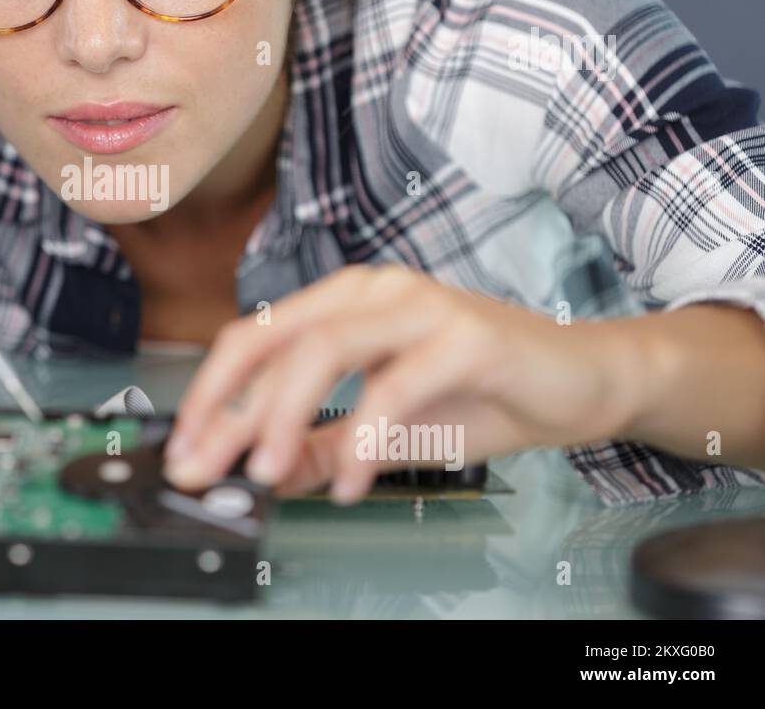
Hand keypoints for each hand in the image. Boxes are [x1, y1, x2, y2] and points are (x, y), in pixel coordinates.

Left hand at [164, 264, 642, 502]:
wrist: (587, 380)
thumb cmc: (488, 394)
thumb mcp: (390, 432)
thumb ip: (327, 447)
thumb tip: (264, 472)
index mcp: (347, 304)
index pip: (256, 338)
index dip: (211, 392)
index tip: (185, 448)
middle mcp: (376, 292)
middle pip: (277, 339)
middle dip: (230, 407)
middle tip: (206, 467)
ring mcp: (422, 307)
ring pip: (324, 349)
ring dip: (284, 415)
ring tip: (265, 471)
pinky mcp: (467, 336)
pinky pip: (396, 384)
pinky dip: (364, 435)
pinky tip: (354, 481)